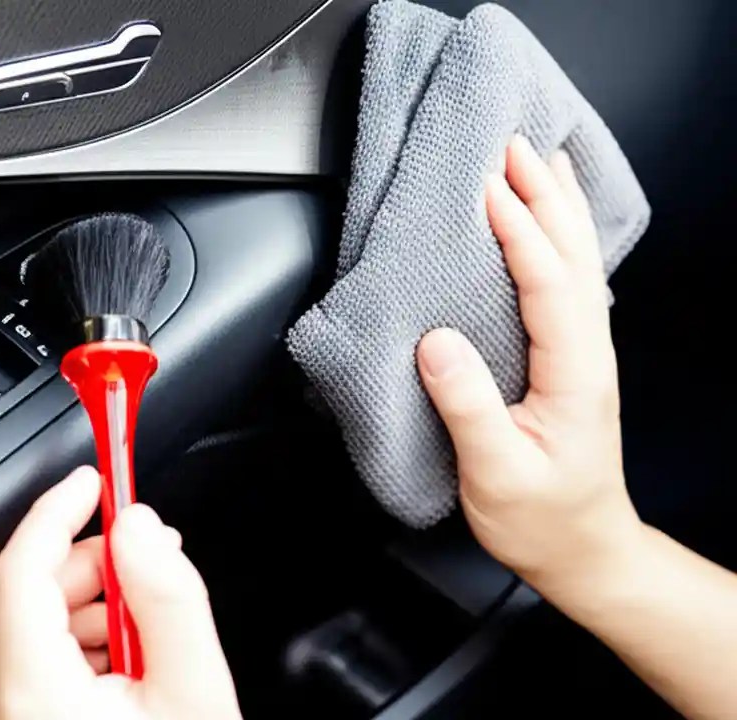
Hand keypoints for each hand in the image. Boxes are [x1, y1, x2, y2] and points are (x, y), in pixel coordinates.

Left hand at [0, 466, 241, 719]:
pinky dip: (70, 648)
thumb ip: (169, 603)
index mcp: (34, 690)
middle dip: (87, 562)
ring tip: (143, 625)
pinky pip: (24, 670)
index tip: (91, 482)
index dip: (57, 512)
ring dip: (83, 608)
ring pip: (23, 632)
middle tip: (143, 556)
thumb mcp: (196, 695)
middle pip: (22, 597)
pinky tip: (120, 665)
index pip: (20, 569)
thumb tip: (140, 531)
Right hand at [416, 135, 644, 599]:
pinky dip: (559, 240)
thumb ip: (468, 407)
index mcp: (574, 375)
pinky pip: (569, 283)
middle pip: (573, 258)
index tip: (488, 191)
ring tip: (540, 162)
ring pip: (579, 264)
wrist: (584, 549)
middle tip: (515, 146)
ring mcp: (584, 356)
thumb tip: (437, 343)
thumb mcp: (498, 474)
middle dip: (545, 196)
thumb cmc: (543, 520)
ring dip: (559, 208)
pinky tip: (549, 227)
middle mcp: (588, 355)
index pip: (548, 285)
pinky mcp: (571, 361)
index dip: (518, 233)